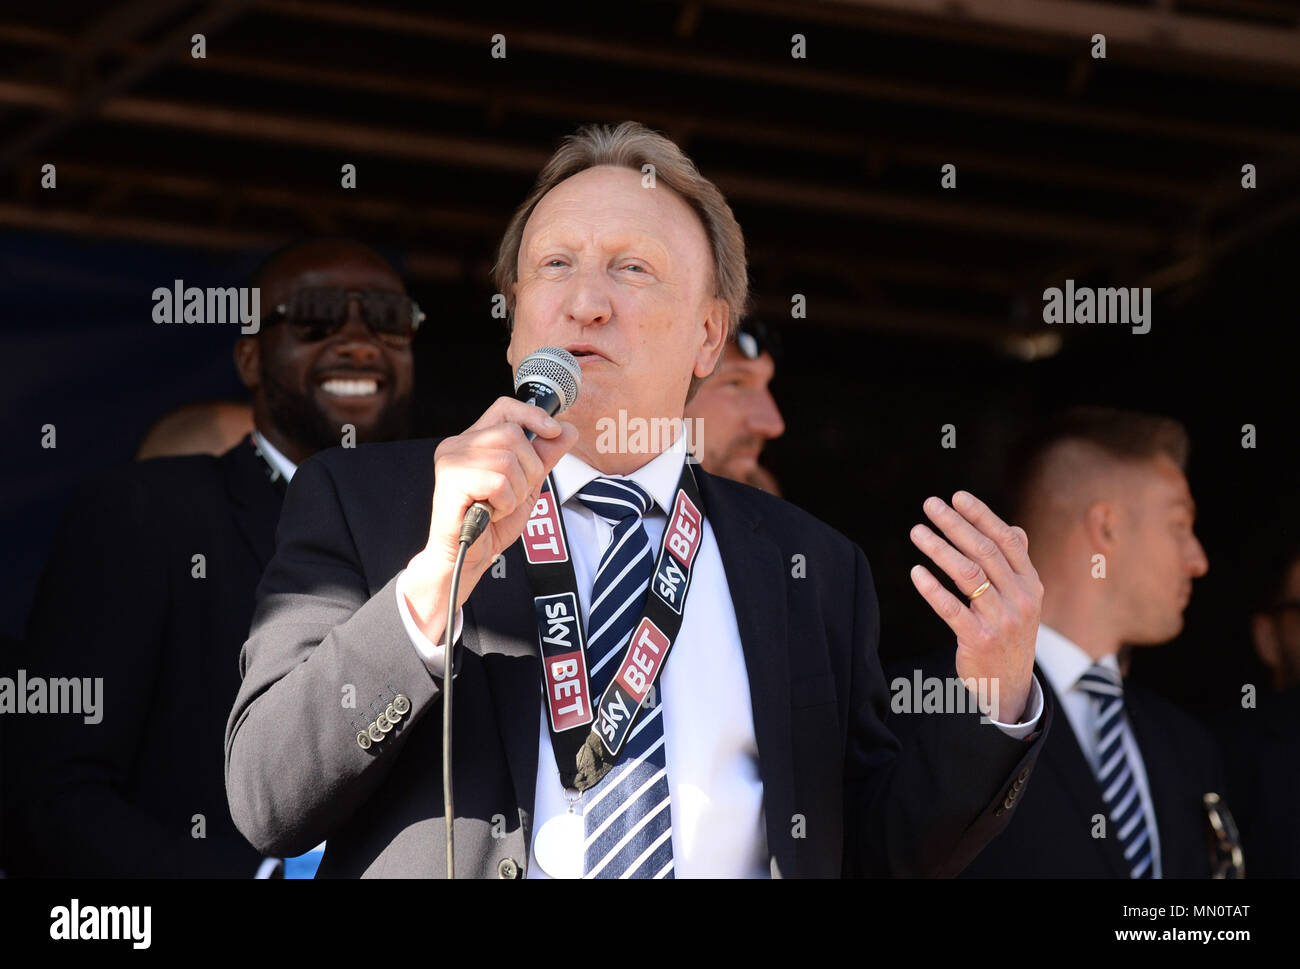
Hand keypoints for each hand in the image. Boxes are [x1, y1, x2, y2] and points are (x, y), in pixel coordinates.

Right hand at [403, 397, 578, 641]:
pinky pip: (498, 482)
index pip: (505, 407)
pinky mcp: (451, 480)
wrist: (468, 558)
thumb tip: (568, 430)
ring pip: (509, 459)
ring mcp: (451, 460)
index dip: (533, 415)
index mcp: (473, 441)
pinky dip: (504, 503)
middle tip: (514, 493)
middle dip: (529, 468)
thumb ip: (545, 456)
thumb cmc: (492, 523)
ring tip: (499, 505)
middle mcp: (457, 444)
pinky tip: (490, 513)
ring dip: (516, 490)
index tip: (554, 432)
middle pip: (513, 433)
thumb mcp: (528, 485)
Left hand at [908, 491, 1041, 722]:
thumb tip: (1015, 529)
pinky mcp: (979, 640)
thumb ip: (1017, 565)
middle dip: (955, 525)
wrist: (1010, 685)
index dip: (981, 516)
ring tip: (917, 531)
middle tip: (930, 505)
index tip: (956, 496)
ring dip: (939, 549)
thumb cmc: (1010, 633)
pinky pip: (952, 608)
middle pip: (985, 552)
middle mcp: (1020, 599)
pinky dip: (932, 588)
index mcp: (1030, 583)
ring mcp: (1001, 620)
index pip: (1007, 541)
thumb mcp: (1023, 600)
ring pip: (968, 575)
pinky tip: (916, 571)